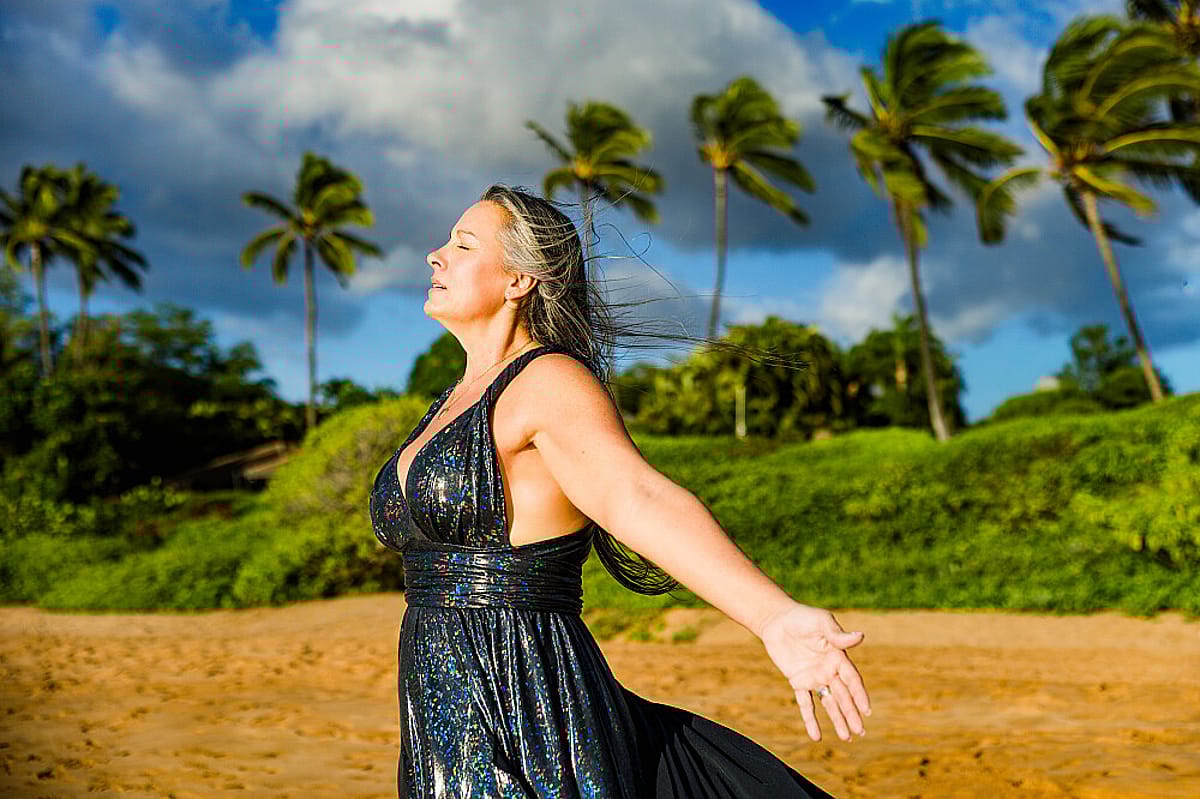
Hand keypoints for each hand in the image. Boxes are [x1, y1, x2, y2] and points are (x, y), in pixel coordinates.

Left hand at [758, 602, 869, 741]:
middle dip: (852, 713)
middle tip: (860, 732)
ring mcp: (814, 677)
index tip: (867, 711)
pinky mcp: (797, 681)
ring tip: (846, 738)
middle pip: (843, 696)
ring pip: (828, 703)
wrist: (777, 619)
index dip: (860, 695)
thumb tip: (860, 636)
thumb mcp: (822, 623)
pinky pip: (805, 703)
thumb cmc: (803, 618)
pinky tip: (816, 736)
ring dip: (837, 720)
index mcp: (838, 657)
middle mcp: (829, 670)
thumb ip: (838, 635)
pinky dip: (810, 719)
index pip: (852, 680)